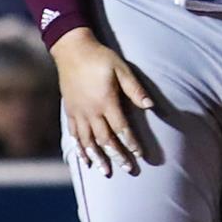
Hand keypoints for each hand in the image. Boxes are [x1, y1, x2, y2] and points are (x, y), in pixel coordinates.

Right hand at [50, 29, 152, 176]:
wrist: (72, 49)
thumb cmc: (99, 57)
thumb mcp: (121, 68)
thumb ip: (134, 89)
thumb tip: (150, 106)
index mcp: (106, 101)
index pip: (121, 128)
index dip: (131, 143)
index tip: (140, 154)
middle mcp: (91, 111)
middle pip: (105, 140)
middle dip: (117, 156)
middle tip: (128, 169)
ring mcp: (78, 112)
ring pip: (88, 141)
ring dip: (98, 158)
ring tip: (106, 171)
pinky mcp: (70, 111)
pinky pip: (74, 134)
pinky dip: (80, 148)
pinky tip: (85, 159)